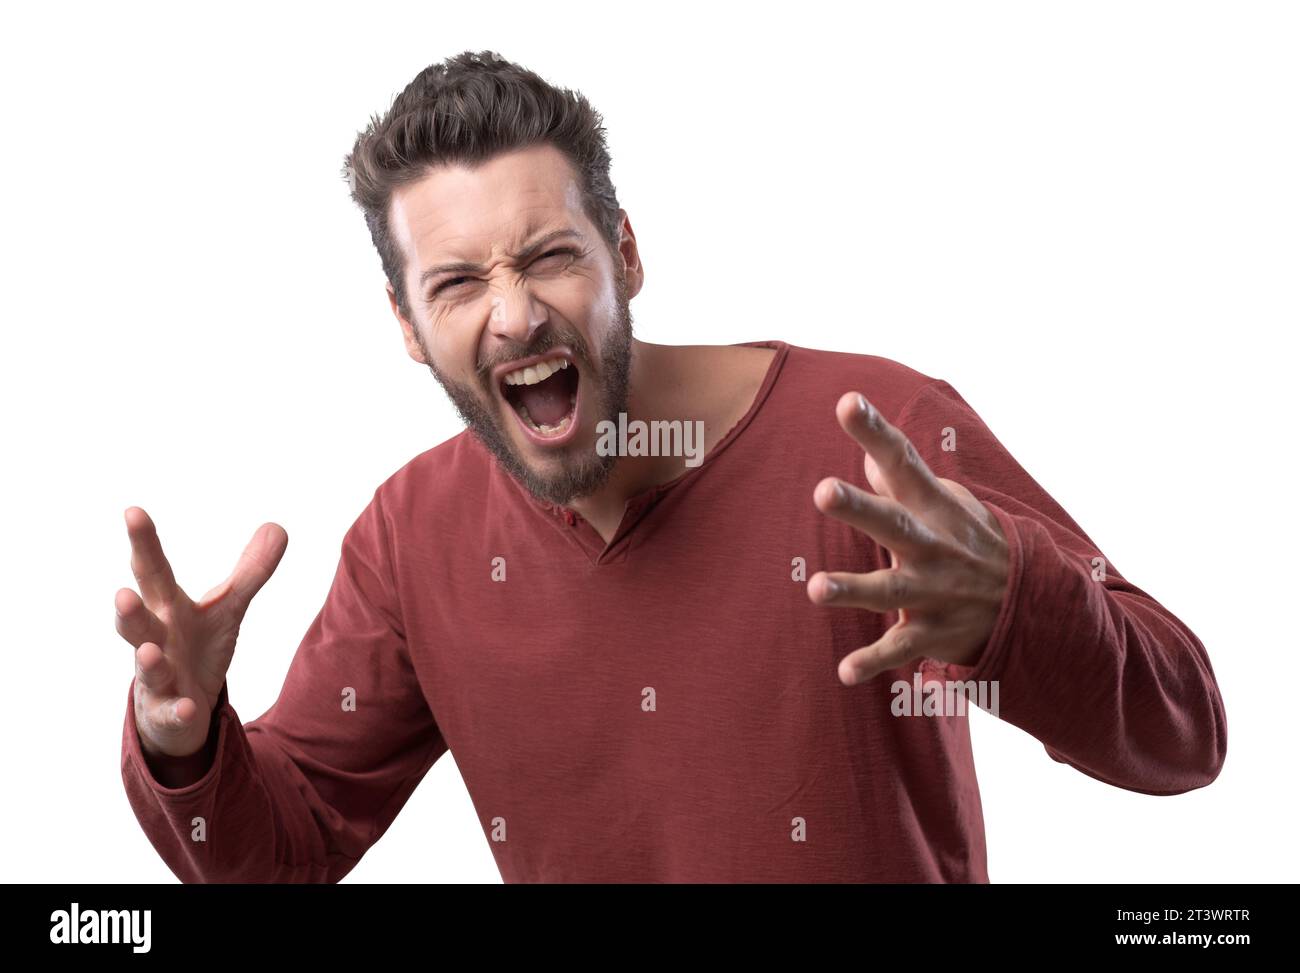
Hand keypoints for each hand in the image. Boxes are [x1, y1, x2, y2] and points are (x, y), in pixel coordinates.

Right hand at [116, 507, 287, 757]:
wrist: (179, 709)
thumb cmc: (196, 647)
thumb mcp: (227, 609)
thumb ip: (250, 572)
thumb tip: (278, 526)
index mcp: (168, 608)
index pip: (153, 571)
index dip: (143, 543)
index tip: (132, 511)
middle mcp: (156, 639)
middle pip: (137, 622)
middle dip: (127, 610)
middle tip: (122, 593)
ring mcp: (158, 678)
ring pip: (147, 668)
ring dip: (147, 660)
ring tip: (150, 651)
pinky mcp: (167, 712)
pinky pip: (172, 713)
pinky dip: (179, 710)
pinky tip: (189, 708)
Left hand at [808, 392, 1009, 685]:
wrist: (1035, 606)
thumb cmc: (973, 544)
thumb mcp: (948, 506)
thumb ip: (904, 480)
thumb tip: (869, 456)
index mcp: (932, 509)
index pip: (902, 462)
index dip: (874, 431)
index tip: (846, 401)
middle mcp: (932, 546)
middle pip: (893, 523)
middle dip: (859, 508)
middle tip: (822, 490)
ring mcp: (933, 592)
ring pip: (890, 590)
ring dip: (853, 590)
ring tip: (815, 589)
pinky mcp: (933, 634)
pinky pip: (901, 650)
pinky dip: (874, 662)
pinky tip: (845, 673)